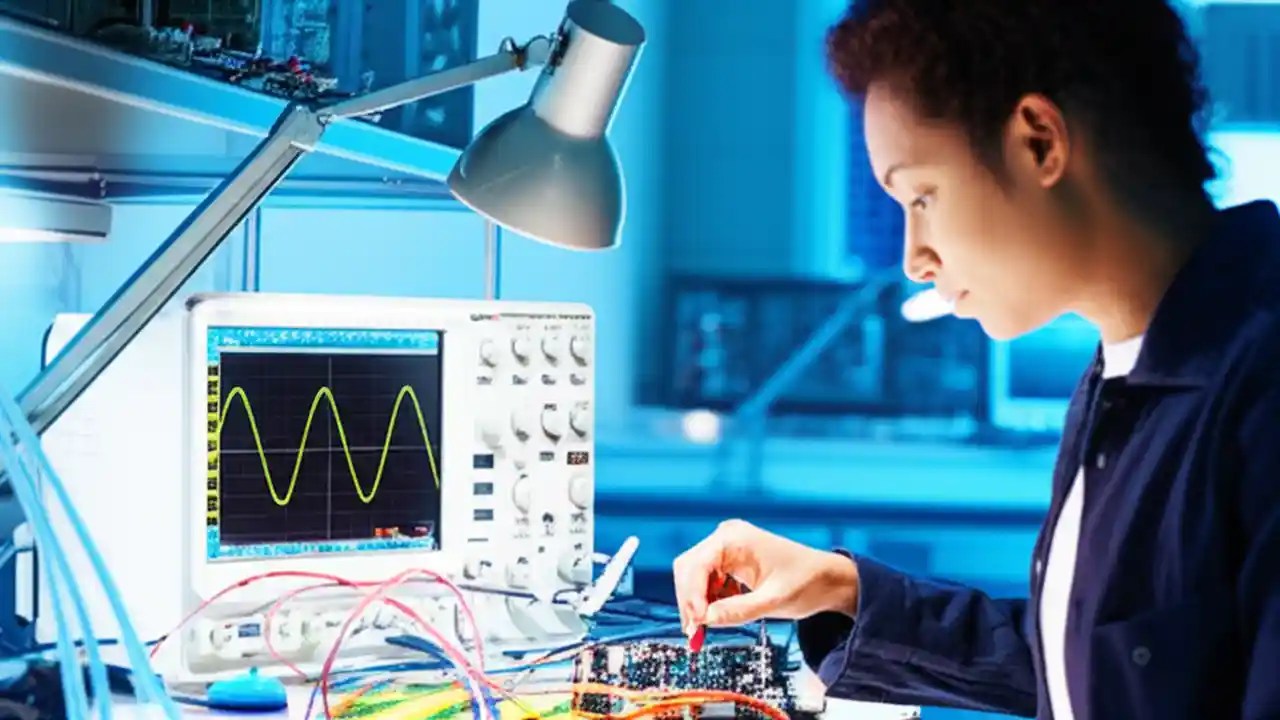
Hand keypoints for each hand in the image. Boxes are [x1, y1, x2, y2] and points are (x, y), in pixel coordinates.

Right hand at [672, 519, 859, 633]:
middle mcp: (726, 536)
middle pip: (688, 568)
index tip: (695, 623)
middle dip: (689, 600)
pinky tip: (716, 614)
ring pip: (693, 574)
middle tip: (694, 633)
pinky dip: (706, 598)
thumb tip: (704, 619)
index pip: (697, 565)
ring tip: (703, 629)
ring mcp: (726, 546)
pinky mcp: (729, 559)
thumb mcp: (773, 602)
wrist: (828, 579)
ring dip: (695, 601)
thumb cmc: (807, 583)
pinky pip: (705, 578)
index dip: (691, 595)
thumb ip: (738, 610)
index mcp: (736, 538)